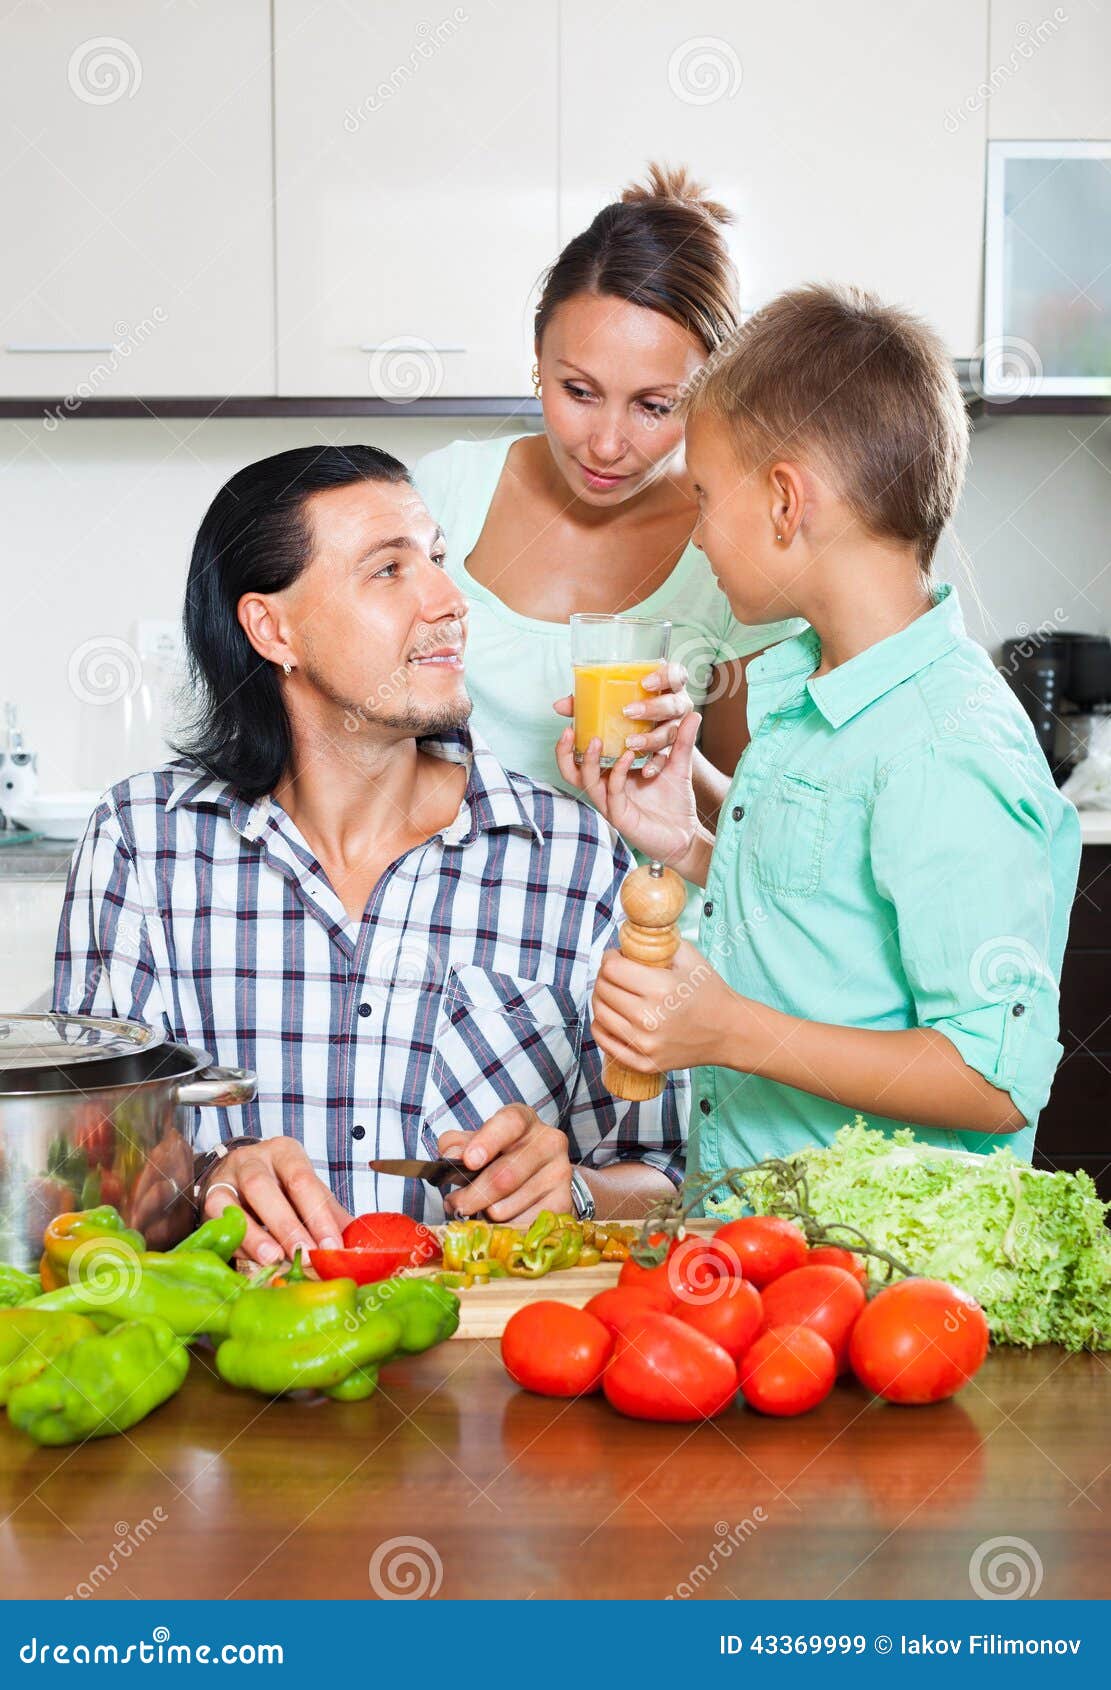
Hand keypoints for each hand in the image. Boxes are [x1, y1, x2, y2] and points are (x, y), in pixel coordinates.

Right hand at [202, 1137, 352, 1265]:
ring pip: (235, 1203)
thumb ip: (330, 1216)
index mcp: (285, 1152)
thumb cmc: (281, 1188)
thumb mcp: (307, 1194)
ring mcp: (227, 1177)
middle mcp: (253, 1159)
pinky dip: (237, 1241)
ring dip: (256, 1235)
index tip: (332, 1246)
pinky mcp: (209, 1198)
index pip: (303, 1181)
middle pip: (265, 1188)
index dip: (318, 1216)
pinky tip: (253, 1258)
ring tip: (275, 1259)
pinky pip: (217, 1220)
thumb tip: (358, 1245)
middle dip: (286, 1225)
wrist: (238, 1178)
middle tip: (305, 1255)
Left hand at [437, 1104, 572, 1224]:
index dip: (488, 1142)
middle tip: (456, 1204)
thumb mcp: (478, 1142)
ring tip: (480, 1210)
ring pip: (509, 1206)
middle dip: (472, 1196)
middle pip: (505, 1176)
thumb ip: (458, 1144)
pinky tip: (500, 1221)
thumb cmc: (502, 1156)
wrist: (541, 1175)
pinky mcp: (564, 1202)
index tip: (469, 1161)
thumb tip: (450, 1154)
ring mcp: (560, 1173)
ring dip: (485, 1215)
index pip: (509, 1123)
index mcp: (524, 1120)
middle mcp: (549, 1141)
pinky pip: (523, 1225)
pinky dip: (504, 1229)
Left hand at [554, 659, 692, 777]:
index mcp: (665, 687)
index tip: (644, 682)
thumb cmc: (627, 718)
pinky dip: (657, 764)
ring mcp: (677, 730)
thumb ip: (590, 705)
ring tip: (630, 744)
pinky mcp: (676, 754)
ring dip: (651, 738)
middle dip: (653, 708)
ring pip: (671, 732)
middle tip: (628, 712)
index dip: (664, 676)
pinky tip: (645, 770)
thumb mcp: (612, 709)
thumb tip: (559, 706)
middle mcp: (676, 707)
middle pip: (675, 704)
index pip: (674, 674)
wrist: (648, 749)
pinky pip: (670, 759)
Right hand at [555, 710, 709, 878]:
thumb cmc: (676, 802)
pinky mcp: (619, 816)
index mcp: (611, 774)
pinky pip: (613, 790)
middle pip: (572, 770)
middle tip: (568, 729)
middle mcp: (605, 788)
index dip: (575, 737)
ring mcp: (610, 803)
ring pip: (586, 781)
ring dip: (587, 760)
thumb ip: (681, 741)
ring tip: (595, 739)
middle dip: (565, 751)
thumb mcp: (678, 765)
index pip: (583, 755)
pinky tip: (626, 755)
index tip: (573, 713)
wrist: (686, 836)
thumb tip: (693, 713)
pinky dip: (617, 772)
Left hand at [591, 939, 740, 1073]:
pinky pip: (605, 1042)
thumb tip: (628, 937)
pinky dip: (601, 1026)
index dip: (610, 957)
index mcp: (660, 988)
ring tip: (614, 993)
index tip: (616, 957)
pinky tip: (611, 1016)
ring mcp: (645, 1044)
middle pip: (602, 990)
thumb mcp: (689, 957)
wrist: (729, 1032)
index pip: (611, 968)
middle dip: (604, 976)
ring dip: (601, 998)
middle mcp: (649, 1018)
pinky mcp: (644, 1062)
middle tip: (615, 973)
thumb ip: (657, 943)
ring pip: (600, 1014)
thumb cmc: (709, 993)